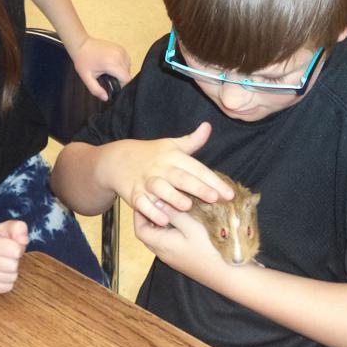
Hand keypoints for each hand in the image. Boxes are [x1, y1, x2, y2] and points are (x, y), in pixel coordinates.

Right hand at [0, 220, 27, 292]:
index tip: (11, 245)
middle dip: (14, 260)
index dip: (18, 248)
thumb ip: (19, 228)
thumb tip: (24, 240)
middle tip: (6, 256)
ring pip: (12, 278)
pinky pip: (7, 287)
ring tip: (2, 263)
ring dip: (11, 271)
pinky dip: (7, 280)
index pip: (16, 251)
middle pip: (14, 266)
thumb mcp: (6, 228)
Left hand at [68, 35, 130, 100]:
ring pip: (129, 67)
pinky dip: (122, 65)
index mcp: (112, 64)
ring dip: (122, 72)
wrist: (81, 44)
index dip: (122, 86)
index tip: (114, 87)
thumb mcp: (87, 78)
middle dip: (121, 79)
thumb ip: (96, 90)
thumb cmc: (83, 61)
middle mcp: (119, 56)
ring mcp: (121, 51)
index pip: (126, 79)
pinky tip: (113, 65)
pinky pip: (127, 60)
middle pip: (128, 74)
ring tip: (110, 72)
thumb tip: (106, 98)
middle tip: (109, 79)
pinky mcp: (121, 48)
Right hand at [101, 122, 233, 225]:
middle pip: (181, 178)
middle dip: (197, 188)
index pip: (197, 169)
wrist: (117, 160)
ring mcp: (146, 181)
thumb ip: (192, 140)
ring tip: (186, 207)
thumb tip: (208, 126)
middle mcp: (162, 168)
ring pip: (160, 189)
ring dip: (173, 198)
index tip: (229, 193)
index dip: (214, 181)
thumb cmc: (152, 154)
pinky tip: (162, 220)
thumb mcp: (171, 145)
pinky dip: (151, 211)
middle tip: (214, 198)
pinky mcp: (133, 193)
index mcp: (174, 157)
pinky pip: (142, 203)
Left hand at [133, 204, 226, 283]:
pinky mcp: (183, 259)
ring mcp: (174, 258)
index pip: (140, 229)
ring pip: (160, 238)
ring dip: (162, 223)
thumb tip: (157, 202)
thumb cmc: (209, 249)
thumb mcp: (191, 226)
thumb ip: (173, 213)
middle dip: (150, 217)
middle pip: (148, 233)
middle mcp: (164, 253)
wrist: (227, 275)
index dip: (139, 213)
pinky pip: (170, 242)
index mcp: (161, 244)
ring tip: (171, 208)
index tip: (146, 199)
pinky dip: (171, 230)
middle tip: (157, 201)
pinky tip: (184, 221)